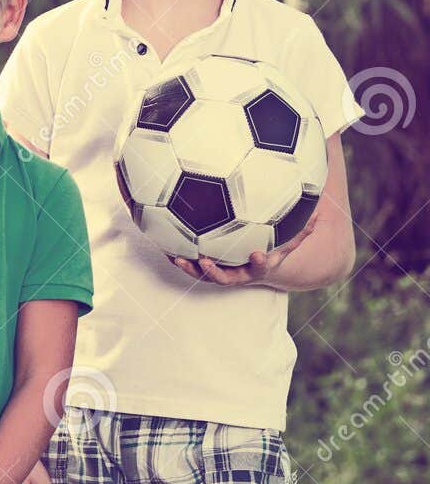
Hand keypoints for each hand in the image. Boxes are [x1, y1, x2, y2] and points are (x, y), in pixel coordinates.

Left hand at [169, 217, 312, 286]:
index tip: (258, 254)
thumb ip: (303, 225)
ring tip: (176, 258)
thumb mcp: (291, 236)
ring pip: (204, 275)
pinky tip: (165, 247)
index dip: (261, 262)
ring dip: (190, 268)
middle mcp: (240, 272)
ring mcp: (223, 271)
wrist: (261, 261)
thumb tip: (319, 206)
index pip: (263, 265)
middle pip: (226, 277)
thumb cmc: (276, 245)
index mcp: (261, 264)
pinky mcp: (209, 267)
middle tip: (205, 261)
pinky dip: (180, 258)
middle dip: (215, 272)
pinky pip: (192, 265)